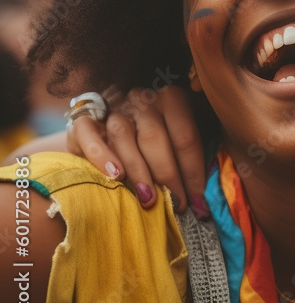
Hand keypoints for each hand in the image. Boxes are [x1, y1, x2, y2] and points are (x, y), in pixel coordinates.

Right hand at [67, 86, 206, 213]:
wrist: (113, 118)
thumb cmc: (159, 134)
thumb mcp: (182, 134)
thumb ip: (190, 155)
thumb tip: (202, 197)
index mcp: (172, 98)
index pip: (186, 138)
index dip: (193, 172)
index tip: (197, 201)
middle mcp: (142, 99)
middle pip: (155, 138)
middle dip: (168, 176)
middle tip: (176, 204)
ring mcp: (112, 107)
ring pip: (123, 135)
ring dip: (137, 170)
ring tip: (148, 198)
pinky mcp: (84, 119)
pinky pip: (88, 133)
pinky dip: (100, 155)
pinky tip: (114, 176)